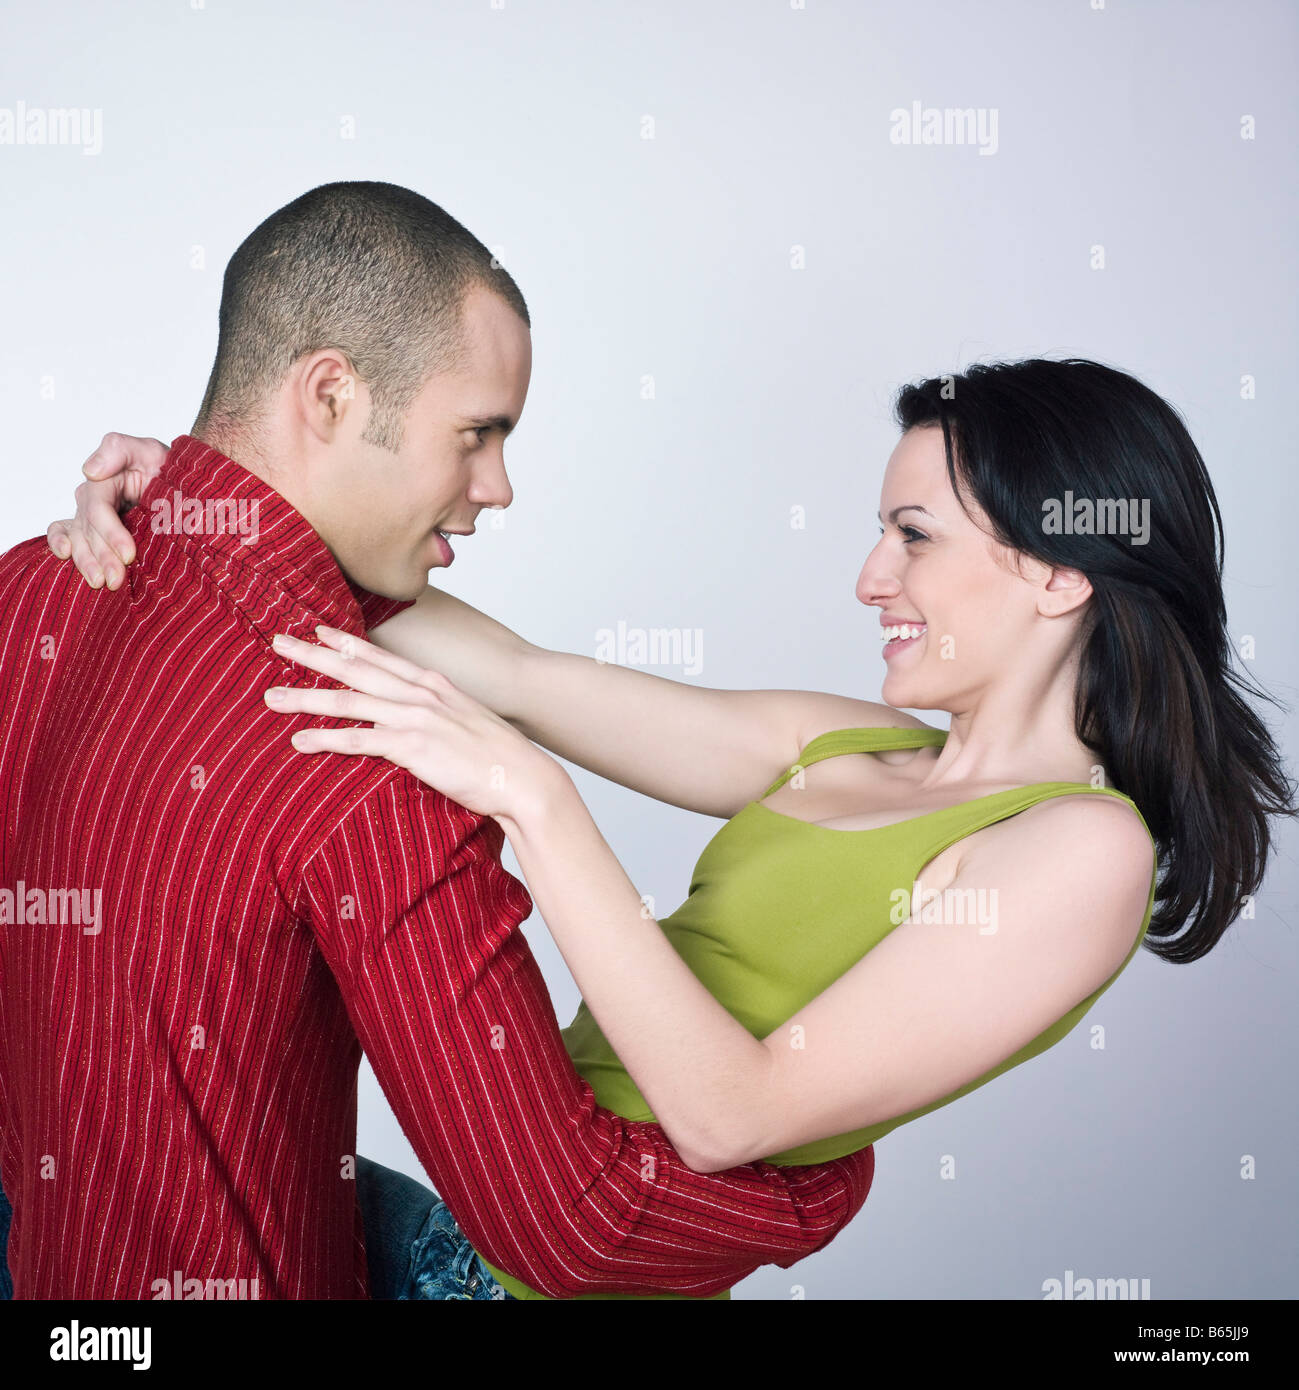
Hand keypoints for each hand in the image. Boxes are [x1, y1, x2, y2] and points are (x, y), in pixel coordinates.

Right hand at [46, 432, 168, 588]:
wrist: (182, 485)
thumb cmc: (165, 468)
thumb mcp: (149, 451)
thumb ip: (119, 450)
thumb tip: (90, 471)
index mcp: (104, 480)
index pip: (99, 509)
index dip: (111, 533)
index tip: (129, 555)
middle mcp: (92, 498)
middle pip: (89, 530)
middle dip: (102, 556)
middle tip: (115, 580)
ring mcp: (89, 514)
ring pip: (78, 539)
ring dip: (87, 562)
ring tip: (101, 582)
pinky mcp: (91, 528)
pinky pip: (63, 532)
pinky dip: (58, 543)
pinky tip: (64, 556)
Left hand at [264, 625, 566, 822]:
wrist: (524, 778)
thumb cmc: (501, 757)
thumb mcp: (469, 721)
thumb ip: (442, 713)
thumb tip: (425, 720)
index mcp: (433, 684)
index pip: (381, 655)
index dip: (346, 641)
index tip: (317, 630)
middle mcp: (421, 694)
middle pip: (356, 667)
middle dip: (313, 654)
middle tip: (278, 642)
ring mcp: (415, 718)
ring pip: (348, 700)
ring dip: (306, 697)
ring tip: (273, 696)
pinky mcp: (412, 747)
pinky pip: (357, 740)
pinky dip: (325, 739)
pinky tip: (299, 741)